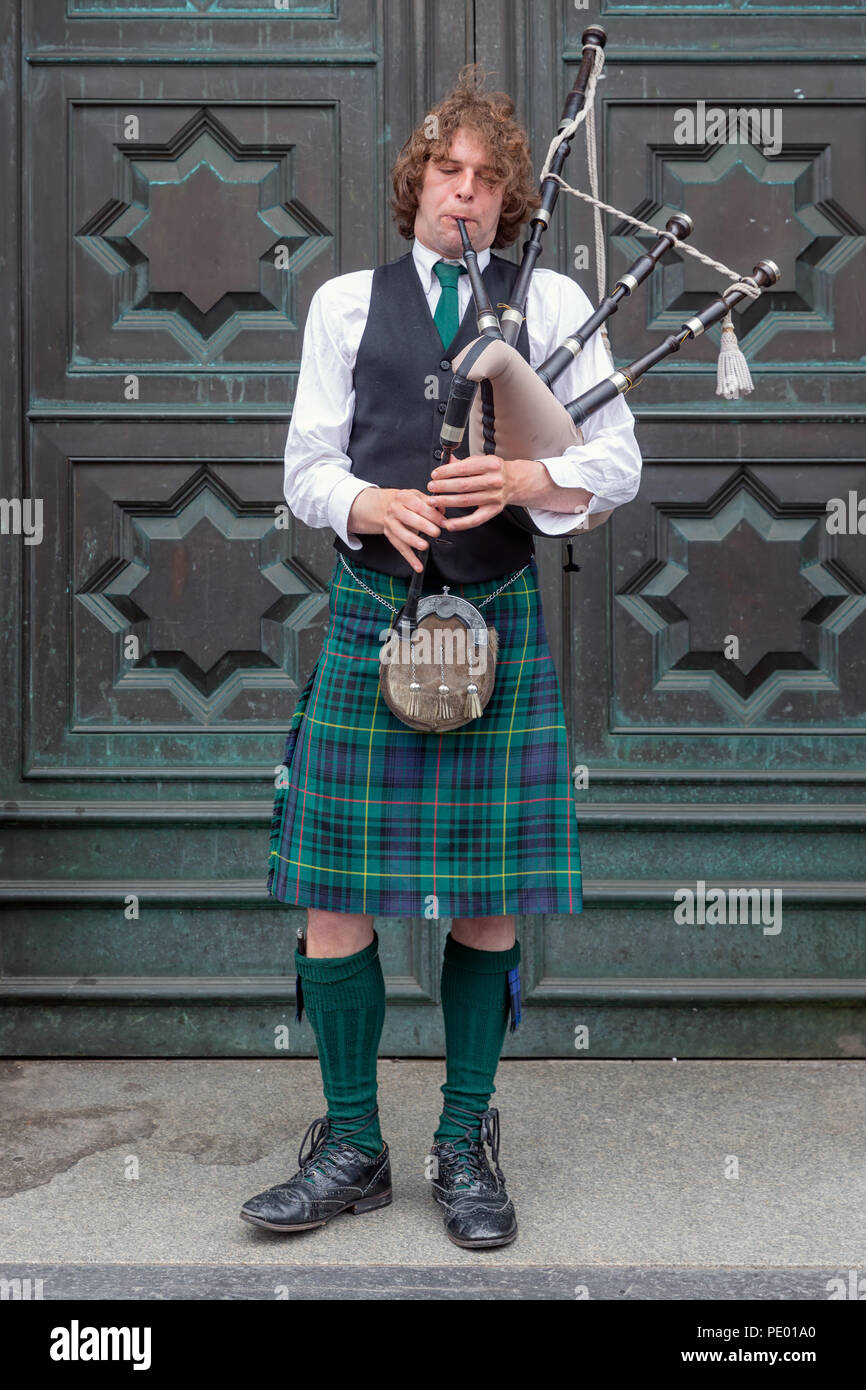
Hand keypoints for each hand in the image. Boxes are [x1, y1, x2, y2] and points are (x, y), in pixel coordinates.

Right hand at [379, 488, 448, 572]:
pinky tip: (418, 566)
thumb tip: (442, 511)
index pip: (419, 505)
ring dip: (413, 541)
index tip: (443, 522)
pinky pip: (400, 548)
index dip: (432, 514)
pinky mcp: (389, 535)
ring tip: (425, 547)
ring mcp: (390, 523)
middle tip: (436, 532)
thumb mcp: (418, 496)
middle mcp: (394, 509)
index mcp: (403, 497)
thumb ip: (431, 503)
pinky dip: (410, 559)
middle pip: (408, 518)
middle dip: (423, 526)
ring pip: (401, 533)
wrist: (386, 505)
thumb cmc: (408, 502)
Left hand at [426, 454, 544, 528]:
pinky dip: (460, 523)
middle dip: (444, 487)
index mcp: (490, 464)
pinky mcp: (494, 510)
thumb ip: (462, 462)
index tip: (434, 475)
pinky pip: (475, 519)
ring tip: (434, 501)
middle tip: (431, 488)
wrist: (515, 481)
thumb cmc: (494, 471)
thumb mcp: (481, 461)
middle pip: (464, 485)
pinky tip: (448, 523)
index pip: (464, 469)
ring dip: (447, 502)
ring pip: (466, 501)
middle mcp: (494, 480)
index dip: (446, 472)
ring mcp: (495, 497)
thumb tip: (445, 458)